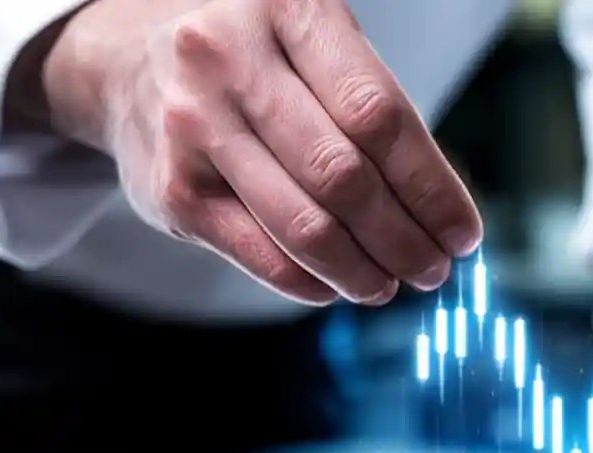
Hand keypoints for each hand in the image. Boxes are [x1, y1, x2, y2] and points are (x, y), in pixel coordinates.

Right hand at [37, 0, 480, 303]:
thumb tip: (443, 212)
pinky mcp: (173, 190)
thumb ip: (375, 108)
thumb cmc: (258, 56)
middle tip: (436, 269)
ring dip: (364, 272)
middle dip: (405, 239)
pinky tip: (341, 285)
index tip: (463, 232)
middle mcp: (231, 62)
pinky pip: (261, 255)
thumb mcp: (315, 40)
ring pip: (304, 227)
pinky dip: (313, 283)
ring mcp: (195, 127)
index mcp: (288, 10)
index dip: (431, 187)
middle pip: (343, 178)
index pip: (378, 116)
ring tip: (394, 284)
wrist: (129, 59)